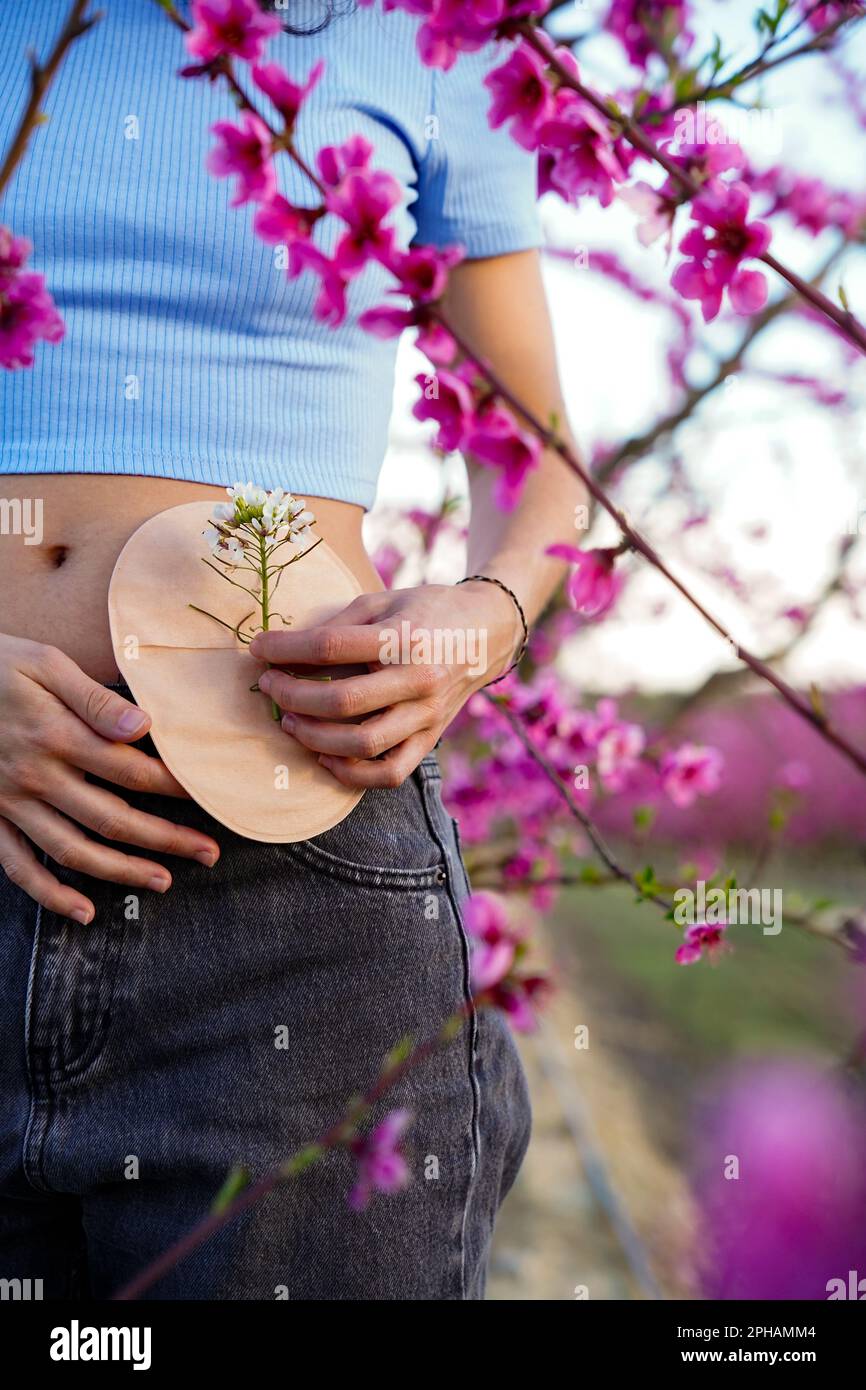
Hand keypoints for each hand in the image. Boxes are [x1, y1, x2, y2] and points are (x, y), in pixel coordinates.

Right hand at [0, 635, 219, 922]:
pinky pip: (17, 866)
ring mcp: (10, 803)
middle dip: (167, 839)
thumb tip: (143, 726)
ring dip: (121, 872)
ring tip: (164, 881)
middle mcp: (37, 777)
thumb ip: (94, 697)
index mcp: (57, 735)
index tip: (210, 796)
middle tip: (210, 853)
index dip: (176, 787)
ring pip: (73, 851)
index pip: (132, 771)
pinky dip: (48, 894)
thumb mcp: (43, 662)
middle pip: (113, 818)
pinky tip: (81, 911)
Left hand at [248, 582, 519, 787]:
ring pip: (363, 744)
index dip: (286, 649)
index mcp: (404, 638)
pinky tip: (325, 756)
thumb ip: (338, 626)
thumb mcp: (382, 601)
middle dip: (293, 696)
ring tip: (290, 722)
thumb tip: (285, 649)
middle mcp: (418, 680)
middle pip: (342, 701)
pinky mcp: (430, 739)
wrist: (486, 631)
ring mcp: (427, 715)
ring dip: (315, 737)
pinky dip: (352, 774)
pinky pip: (389, 773)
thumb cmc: (425, 611)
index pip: (331, 646)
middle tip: (271, 686)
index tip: (258, 648)